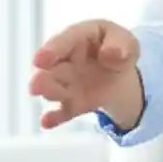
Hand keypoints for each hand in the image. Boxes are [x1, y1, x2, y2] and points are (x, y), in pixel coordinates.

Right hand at [28, 19, 143, 130]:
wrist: (119, 72)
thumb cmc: (117, 48)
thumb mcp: (126, 41)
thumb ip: (121, 45)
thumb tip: (111, 54)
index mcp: (78, 38)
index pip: (64, 42)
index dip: (52, 50)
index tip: (40, 60)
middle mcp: (66, 61)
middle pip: (52, 69)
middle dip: (43, 78)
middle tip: (36, 86)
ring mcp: (68, 84)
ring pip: (54, 90)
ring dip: (50, 93)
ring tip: (48, 96)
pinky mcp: (73, 104)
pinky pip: (63, 112)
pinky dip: (55, 118)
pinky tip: (47, 122)